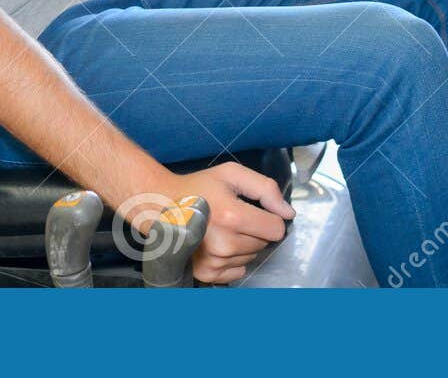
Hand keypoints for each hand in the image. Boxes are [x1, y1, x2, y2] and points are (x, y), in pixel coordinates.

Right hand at [126, 162, 295, 284]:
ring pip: (251, 257)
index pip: (276, 229)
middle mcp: (225, 243)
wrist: (160, 204)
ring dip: (243, 244)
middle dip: (254, 230)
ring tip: (221, 229)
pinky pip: (238, 271)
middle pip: (264, 244)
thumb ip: (265, 188)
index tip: (253, 210)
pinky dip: (233, 260)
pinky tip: (217, 244)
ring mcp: (214, 261)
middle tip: (231, 216)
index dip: (269, 217)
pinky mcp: (207, 273)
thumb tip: (288, 213)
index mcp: (233, 216)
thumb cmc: (197, 187)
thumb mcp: (231, 174)